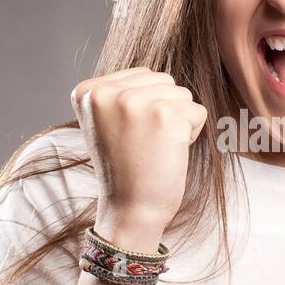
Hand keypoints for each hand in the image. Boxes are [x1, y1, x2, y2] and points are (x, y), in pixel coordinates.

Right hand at [70, 68, 207, 250]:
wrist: (129, 209)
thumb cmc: (125, 167)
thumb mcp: (107, 122)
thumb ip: (121, 93)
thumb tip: (155, 75)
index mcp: (87, 91)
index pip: (142, 75)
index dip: (146, 106)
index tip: (129, 136)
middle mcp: (107, 92)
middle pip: (164, 80)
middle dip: (164, 111)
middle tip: (144, 144)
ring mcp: (134, 102)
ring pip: (182, 94)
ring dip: (178, 122)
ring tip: (155, 148)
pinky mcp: (165, 116)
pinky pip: (197, 111)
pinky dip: (191, 134)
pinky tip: (168, 153)